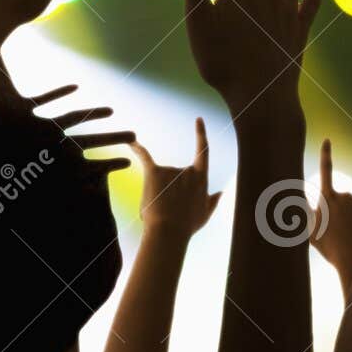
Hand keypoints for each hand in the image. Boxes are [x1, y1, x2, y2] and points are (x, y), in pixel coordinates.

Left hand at [131, 118, 221, 237]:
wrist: (169, 232)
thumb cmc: (186, 226)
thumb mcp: (204, 215)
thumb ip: (212, 202)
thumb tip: (221, 193)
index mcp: (202, 178)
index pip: (203, 151)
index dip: (201, 135)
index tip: (198, 120)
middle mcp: (187, 170)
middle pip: (174, 177)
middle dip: (168, 193)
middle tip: (169, 213)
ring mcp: (170, 170)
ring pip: (160, 179)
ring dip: (158, 193)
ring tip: (160, 209)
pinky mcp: (154, 172)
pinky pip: (145, 157)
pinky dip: (137, 149)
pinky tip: (131, 142)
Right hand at [310, 139, 351, 289]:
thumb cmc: (332, 252)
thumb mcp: (311, 235)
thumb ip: (306, 214)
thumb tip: (301, 201)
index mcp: (328, 199)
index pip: (326, 170)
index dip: (326, 154)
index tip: (328, 140)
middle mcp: (347, 196)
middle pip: (343, 198)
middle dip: (342, 213)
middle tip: (341, 235)